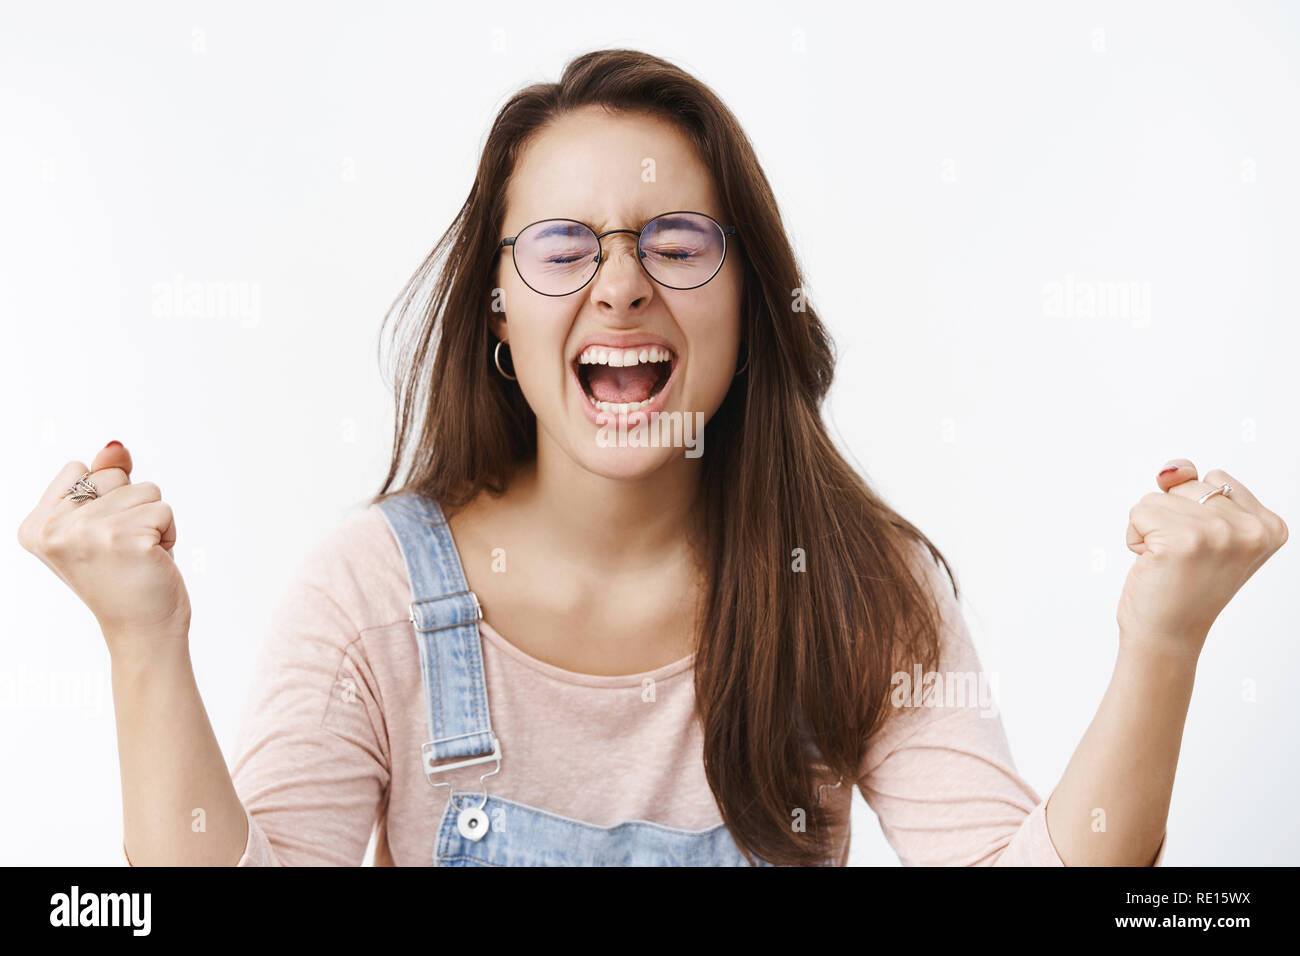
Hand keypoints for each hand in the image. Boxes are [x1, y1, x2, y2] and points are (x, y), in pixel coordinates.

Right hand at [16, 442, 189, 657]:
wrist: (141, 630)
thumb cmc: (123, 577)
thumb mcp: (100, 525)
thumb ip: (102, 482)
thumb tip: (115, 448)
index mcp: (35, 525)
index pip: (79, 469)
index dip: (104, 498)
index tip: (99, 538)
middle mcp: (53, 529)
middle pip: (113, 475)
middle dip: (131, 506)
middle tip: (123, 548)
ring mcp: (88, 533)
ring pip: (144, 490)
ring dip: (152, 521)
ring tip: (138, 555)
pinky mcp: (126, 539)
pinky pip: (164, 510)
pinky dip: (168, 533)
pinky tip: (153, 560)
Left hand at [1118, 459, 1287, 659]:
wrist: (1167, 635)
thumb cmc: (1182, 583)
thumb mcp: (1203, 527)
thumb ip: (1192, 485)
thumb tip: (1173, 468)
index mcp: (1270, 525)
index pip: (1213, 478)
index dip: (1194, 511)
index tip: (1205, 550)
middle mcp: (1252, 529)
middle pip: (1187, 485)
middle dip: (1171, 517)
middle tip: (1184, 559)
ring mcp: (1220, 533)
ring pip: (1159, 497)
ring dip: (1151, 528)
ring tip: (1169, 563)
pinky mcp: (1183, 540)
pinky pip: (1139, 512)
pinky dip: (1135, 537)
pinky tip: (1153, 565)